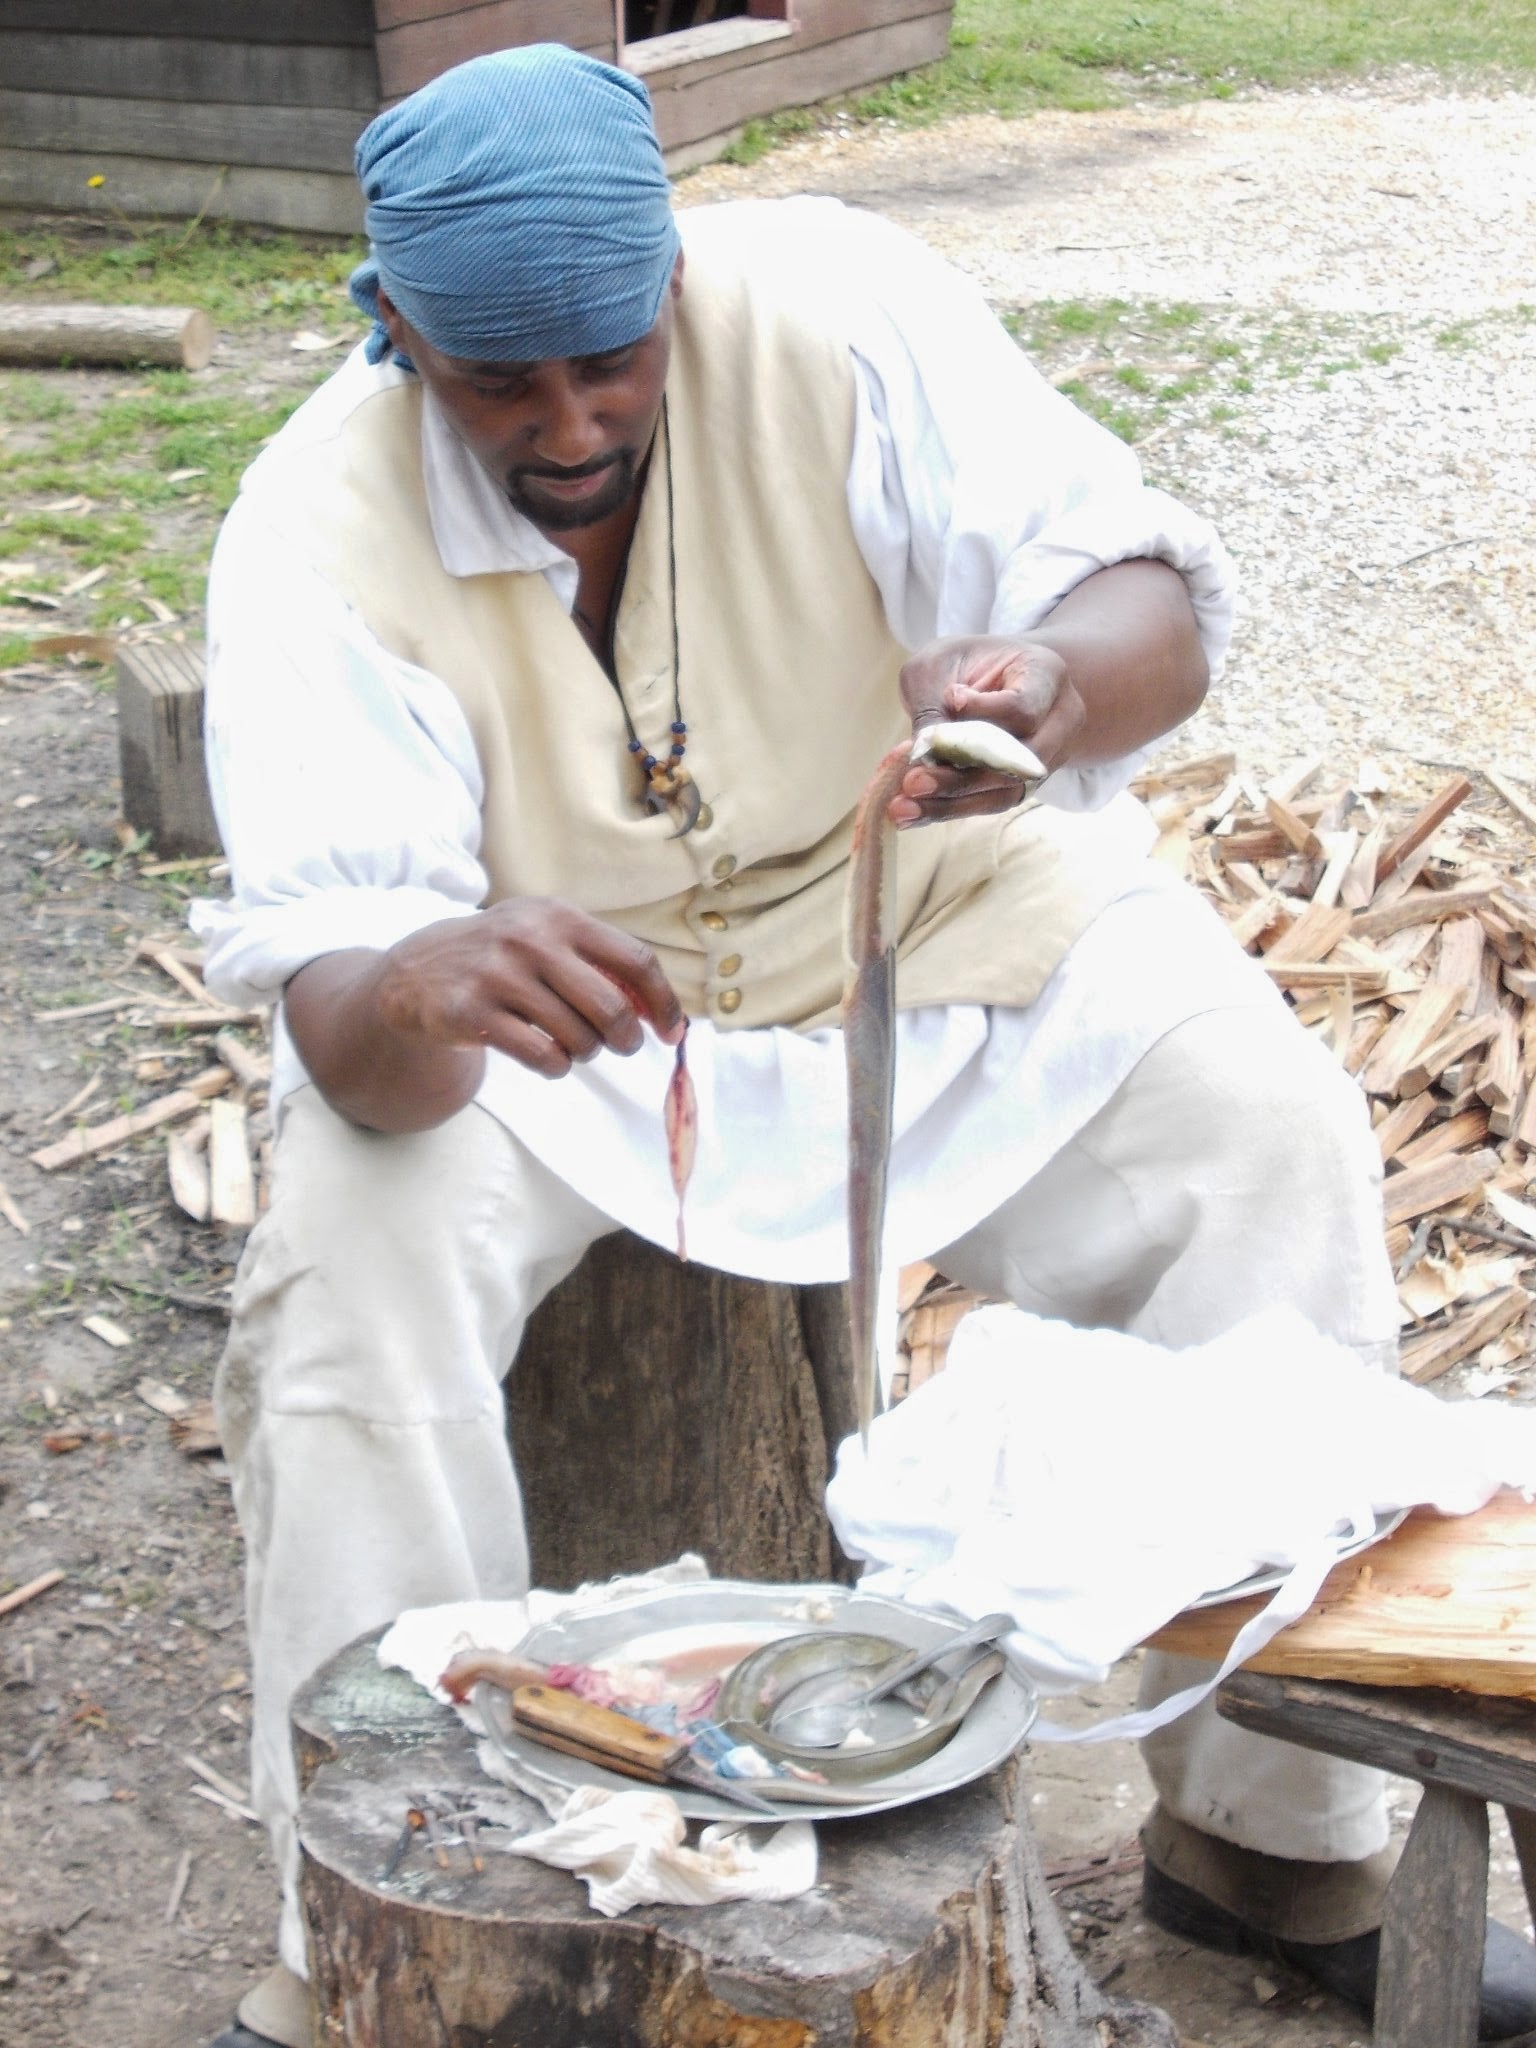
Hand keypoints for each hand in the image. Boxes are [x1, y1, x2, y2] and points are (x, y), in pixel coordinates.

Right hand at [371, 897, 684, 1079]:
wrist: (419, 971)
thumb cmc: (506, 959)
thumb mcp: (548, 938)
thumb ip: (602, 964)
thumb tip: (663, 1013)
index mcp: (561, 916)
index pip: (635, 960)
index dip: (663, 1001)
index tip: (672, 1030)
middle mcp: (531, 939)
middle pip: (611, 1007)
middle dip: (626, 1039)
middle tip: (622, 1047)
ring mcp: (499, 975)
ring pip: (578, 1037)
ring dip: (587, 1053)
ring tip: (576, 1048)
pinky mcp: (473, 1012)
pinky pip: (543, 1056)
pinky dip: (557, 1067)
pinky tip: (551, 1060)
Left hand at [891, 635, 1083, 826]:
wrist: (988, 677)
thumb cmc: (962, 664)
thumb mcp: (939, 664)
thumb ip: (933, 704)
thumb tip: (922, 755)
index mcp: (1046, 675)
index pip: (1023, 706)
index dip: (985, 711)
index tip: (949, 698)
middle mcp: (1058, 720)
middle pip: (1018, 760)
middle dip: (961, 775)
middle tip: (912, 781)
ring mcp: (1048, 757)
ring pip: (1004, 790)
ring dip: (951, 803)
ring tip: (903, 807)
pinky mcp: (1023, 783)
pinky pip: (990, 803)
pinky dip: (947, 809)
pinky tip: (910, 813)